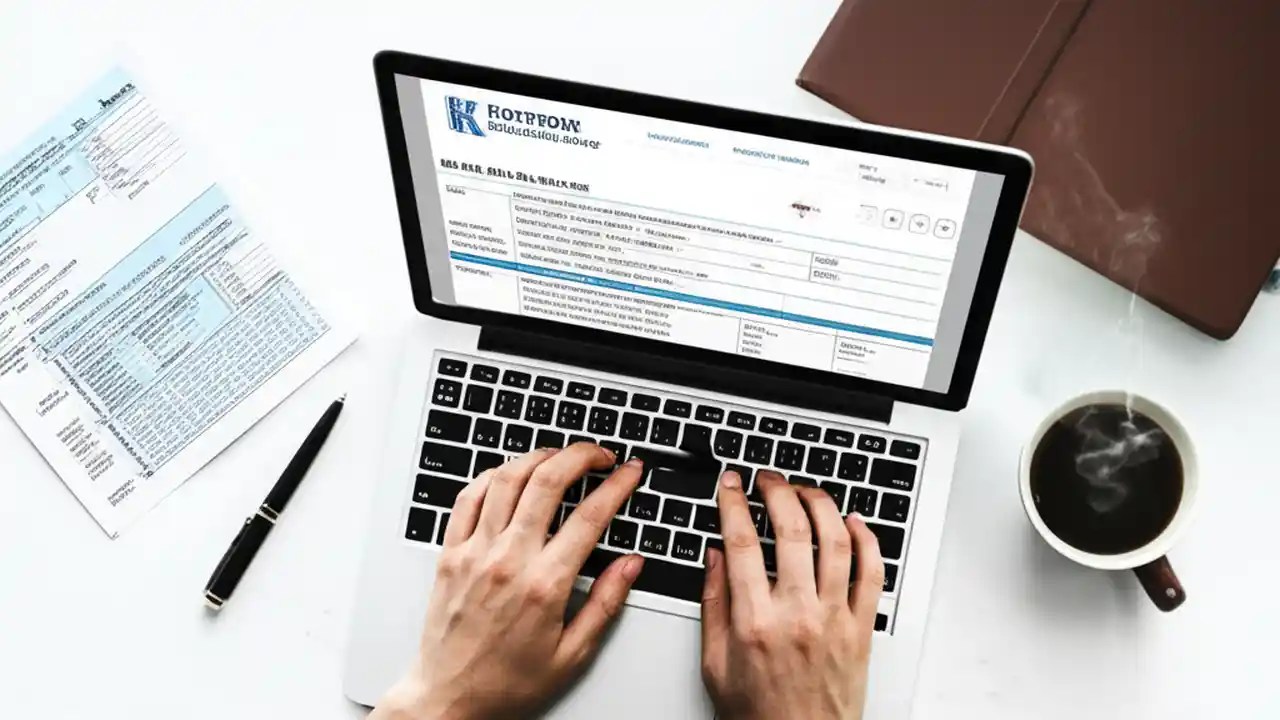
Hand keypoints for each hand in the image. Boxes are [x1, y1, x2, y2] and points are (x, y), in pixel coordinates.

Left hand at [371, 444, 644, 719]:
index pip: (590, 517)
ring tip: (560, 455)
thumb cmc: (507, 682)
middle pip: (547, 481)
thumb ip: (606, 603)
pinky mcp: (450, 553)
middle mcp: (508, 561)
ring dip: (538, 456)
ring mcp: (475, 552)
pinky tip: (511, 473)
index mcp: (544, 586)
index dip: (617, 486)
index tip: (630, 473)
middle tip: (600, 454)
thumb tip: (631, 565)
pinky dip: (492, 475)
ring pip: (508, 479)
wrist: (448, 698)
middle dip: (581, 455)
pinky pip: (469, 497)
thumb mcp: (572, 654)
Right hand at [700, 470, 883, 719]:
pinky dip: (867, 540)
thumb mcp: (715, 662)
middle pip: (792, 530)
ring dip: (821, 504)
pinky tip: (854, 522)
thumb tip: (714, 556)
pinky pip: (872, 573)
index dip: (733, 503)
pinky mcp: (862, 629)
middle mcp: (798, 615)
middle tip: (768, 478)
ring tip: (806, 490)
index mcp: (755, 621)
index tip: (730, 484)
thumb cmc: (759, 714)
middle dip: (778, 490)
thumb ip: (713, 604)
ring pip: (836, 541)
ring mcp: (835, 619)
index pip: (742, 543)